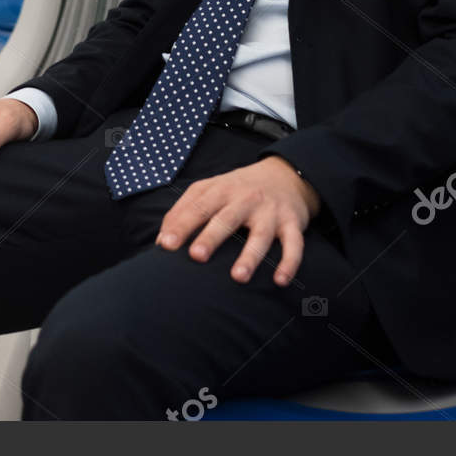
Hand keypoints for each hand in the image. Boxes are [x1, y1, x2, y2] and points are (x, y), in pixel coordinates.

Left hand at [156, 157, 322, 284]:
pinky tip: (280, 280)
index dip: (181, 225)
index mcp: (221, 190)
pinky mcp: (292, 223)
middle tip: (196, 256)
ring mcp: (270, 212)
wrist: (284, 175)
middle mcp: (246, 199)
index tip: (166, 244)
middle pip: (226, 219)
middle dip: (211, 237)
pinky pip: (294, 244)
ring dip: (250, 256)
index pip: (198, 207)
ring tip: (238, 277)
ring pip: (260, 235)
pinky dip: (289, 262)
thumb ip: (183, 211)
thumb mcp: (209, 190)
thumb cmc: (238, 189)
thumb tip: (161, 242)